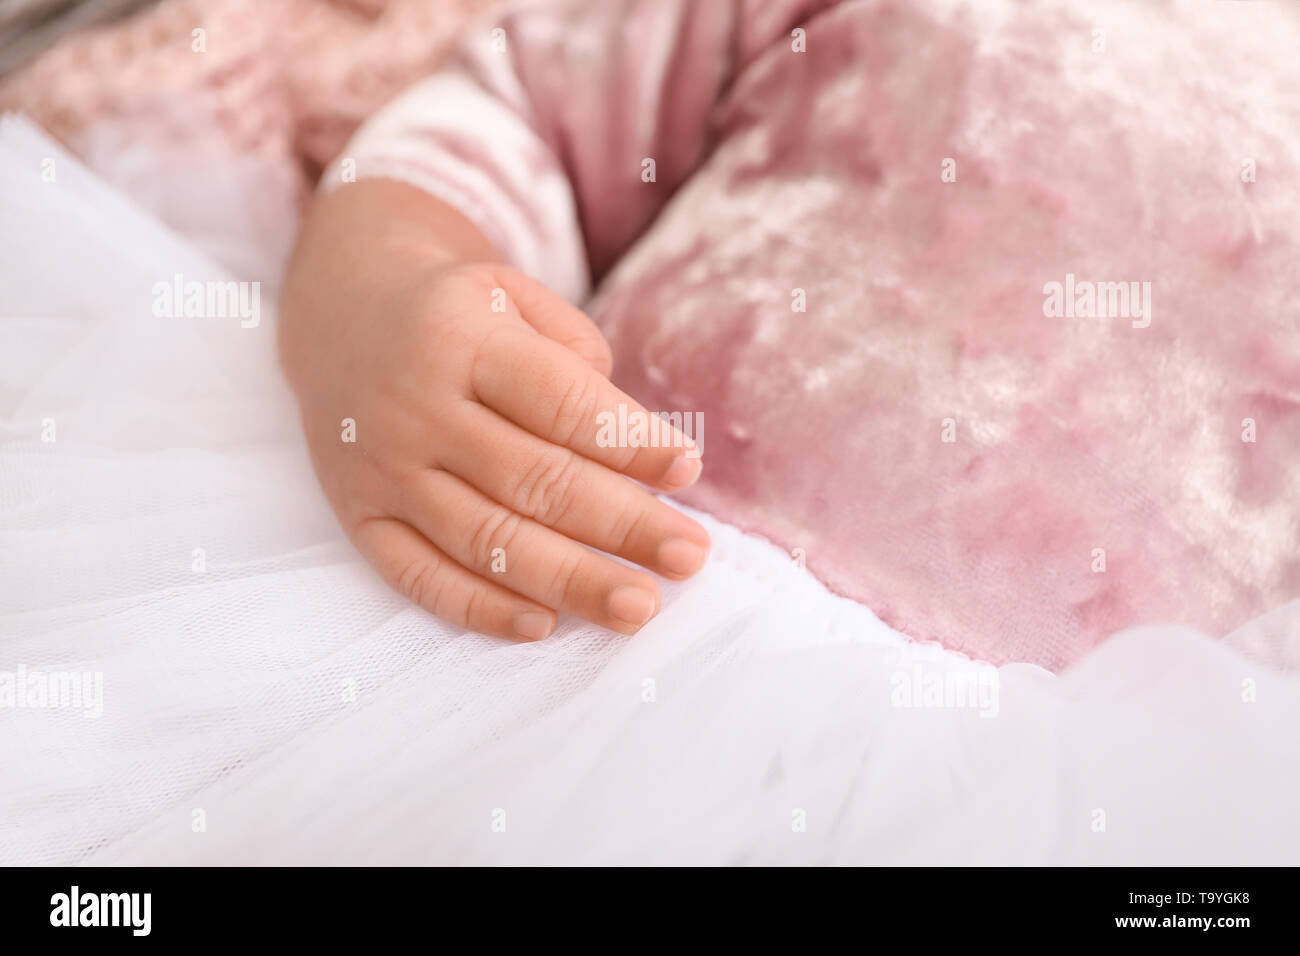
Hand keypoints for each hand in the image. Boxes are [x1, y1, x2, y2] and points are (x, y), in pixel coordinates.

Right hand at [279, 185, 708, 640]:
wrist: (340, 312)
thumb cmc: (457, 312)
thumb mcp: (514, 294)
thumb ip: (575, 356)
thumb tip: (631, 445)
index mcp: (461, 340)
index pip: (558, 401)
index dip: (627, 441)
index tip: (688, 469)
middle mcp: (416, 409)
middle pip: (532, 481)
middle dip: (620, 525)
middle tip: (688, 557)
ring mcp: (382, 470)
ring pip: (484, 540)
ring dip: (570, 581)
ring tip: (639, 606)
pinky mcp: (360, 518)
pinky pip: (419, 577)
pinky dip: (482, 609)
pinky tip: (547, 625)